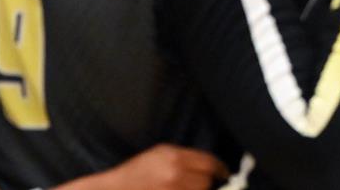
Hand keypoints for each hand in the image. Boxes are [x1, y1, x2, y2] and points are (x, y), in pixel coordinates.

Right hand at [63, 145, 227, 189]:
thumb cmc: (136, 171)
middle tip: (207, 184)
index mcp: (173, 157)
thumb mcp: (160, 154)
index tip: (225, 174)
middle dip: (209, 183)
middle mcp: (174, 175)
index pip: (209, 163)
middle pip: (206, 181)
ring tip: (190, 188)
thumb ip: (186, 157)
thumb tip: (211, 166)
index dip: (220, 169)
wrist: (114, 189)